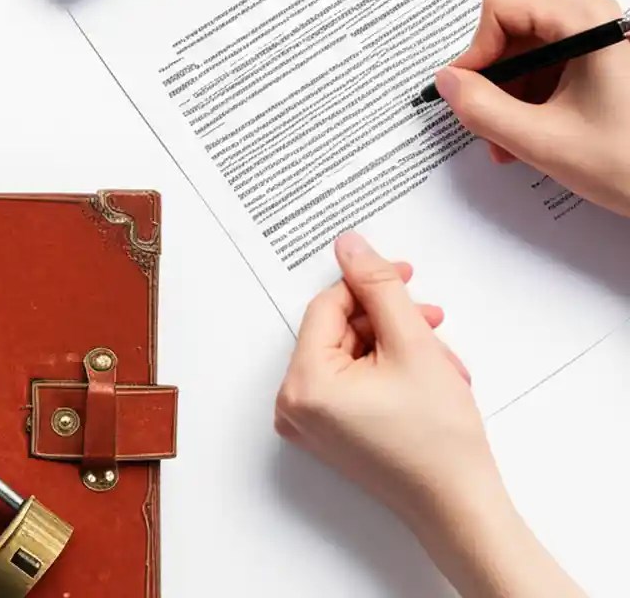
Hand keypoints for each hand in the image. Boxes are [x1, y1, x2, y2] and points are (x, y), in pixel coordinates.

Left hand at [276, 232, 582, 597]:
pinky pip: (351, 381)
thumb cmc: (438, 441)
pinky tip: (425, 380)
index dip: (370, 286)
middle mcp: (294, 405)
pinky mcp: (327, 433)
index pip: (328, 308)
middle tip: (433, 325)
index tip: (406, 276)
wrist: (458, 506)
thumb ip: (380, 287)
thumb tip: (350, 245)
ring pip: (352, 355)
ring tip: (440, 366)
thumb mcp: (412, 344)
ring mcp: (308, 423)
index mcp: (303, 383)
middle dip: (392, 323)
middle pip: (341, 331)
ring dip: (398, 348)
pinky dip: (388, 372)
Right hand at [438, 0, 629, 215]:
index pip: (501, 10)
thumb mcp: (541, 140)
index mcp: (586, 24)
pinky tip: (528, 137)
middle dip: (491, 82)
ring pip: (526, 55)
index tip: (465, 90)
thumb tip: (446, 83)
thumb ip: (481, 109)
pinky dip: (529, 102)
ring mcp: (600, 44)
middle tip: (482, 123)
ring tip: (507, 142)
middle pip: (512, 33)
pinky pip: (548, 70)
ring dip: (507, 98)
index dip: (475, 52)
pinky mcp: (602, 65)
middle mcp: (595, 24)